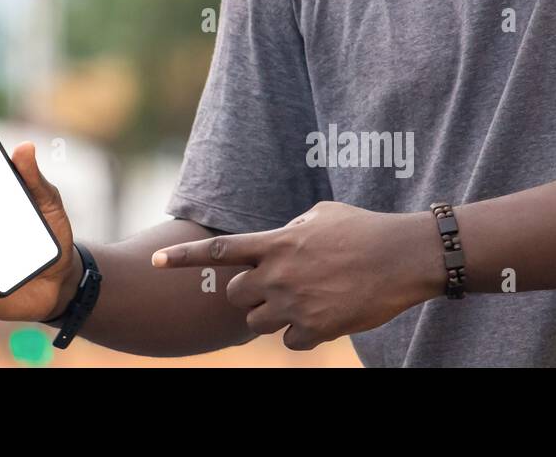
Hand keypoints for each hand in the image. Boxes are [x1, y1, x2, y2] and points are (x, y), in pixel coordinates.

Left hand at [152, 201, 445, 349]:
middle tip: (276, 288)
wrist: (401, 258)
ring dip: (275, 315)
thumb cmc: (365, 230)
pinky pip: (290, 341)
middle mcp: (277, 274)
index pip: (218, 251)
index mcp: (276, 243)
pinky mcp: (313, 328)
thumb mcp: (321, 215)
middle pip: (235, 296)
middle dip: (249, 294)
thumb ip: (290, 228)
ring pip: (258, 322)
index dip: (183, 257)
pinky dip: (303, 333)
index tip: (154, 262)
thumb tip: (279, 236)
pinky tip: (326, 316)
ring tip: (308, 299)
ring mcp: (293, 304)